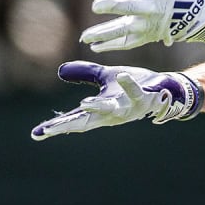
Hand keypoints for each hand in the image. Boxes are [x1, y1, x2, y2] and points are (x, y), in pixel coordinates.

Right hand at [29, 61, 202, 140]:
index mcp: (101, 110)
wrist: (166, 89)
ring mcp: (130, 108)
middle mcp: (113, 113)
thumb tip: (60, 71)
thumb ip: (84, 74)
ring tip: (84, 103)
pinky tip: (122, 75)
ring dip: (99, 107)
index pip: (74, 120)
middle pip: (87, 122)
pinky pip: (136, 92)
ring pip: (112, 110)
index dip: (56, 127)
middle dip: (67, 126)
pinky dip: (129, 85)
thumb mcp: (105, 77)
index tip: (37, 134)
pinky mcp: (146, 98)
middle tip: (49, 130)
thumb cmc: (133, 85)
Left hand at [80, 0, 204, 51]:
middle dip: (113, 7)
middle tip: (97, 6)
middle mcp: (156, 7)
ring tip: (85, 36)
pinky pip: (129, 41)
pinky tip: (95, 45)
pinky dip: (112, 44)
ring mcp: (153, 23)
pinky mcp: (152, 34)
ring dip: (105, 33)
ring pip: (125, 30)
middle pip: (130, 8)